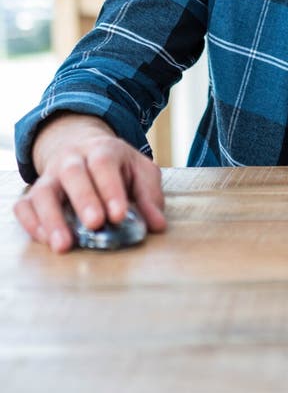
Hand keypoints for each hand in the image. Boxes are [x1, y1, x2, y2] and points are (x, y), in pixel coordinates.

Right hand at [13, 113, 166, 252]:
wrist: (81, 148)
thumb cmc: (116, 166)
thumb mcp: (140, 172)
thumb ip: (150, 197)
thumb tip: (157, 225)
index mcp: (102, 150)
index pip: (105, 164)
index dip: (111, 189)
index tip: (119, 215)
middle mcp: (72, 160)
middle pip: (73, 173)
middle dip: (84, 199)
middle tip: (94, 225)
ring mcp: (50, 177)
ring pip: (43, 191)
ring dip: (52, 218)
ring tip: (64, 245)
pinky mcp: (34, 194)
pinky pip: (24, 207)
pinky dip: (31, 224)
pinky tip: (46, 240)